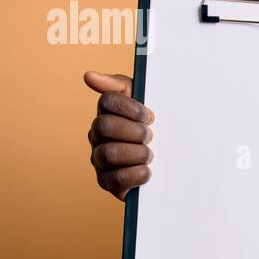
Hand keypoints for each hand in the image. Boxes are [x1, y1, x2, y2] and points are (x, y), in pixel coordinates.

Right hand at [84, 70, 153, 201]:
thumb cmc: (153, 127)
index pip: (107, 101)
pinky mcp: (108, 182)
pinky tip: (148, 171)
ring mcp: (99, 159)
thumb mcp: (145, 101)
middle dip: (134, 131)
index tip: (149, 115)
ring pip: (108, 152)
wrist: (170, 163)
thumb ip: (120, 86)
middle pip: (105, 126)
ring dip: (136, 153)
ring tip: (150, 155)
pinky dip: (135, 174)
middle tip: (151, 136)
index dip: (130, 107)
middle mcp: (97, 136)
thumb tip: (89, 76)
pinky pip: (115, 179)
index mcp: (106, 113)